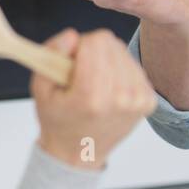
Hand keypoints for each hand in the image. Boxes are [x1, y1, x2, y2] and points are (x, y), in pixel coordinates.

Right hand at [31, 28, 157, 168]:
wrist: (80, 152)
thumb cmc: (59, 121)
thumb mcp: (40, 88)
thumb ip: (51, 55)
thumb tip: (71, 36)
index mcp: (92, 96)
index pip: (95, 41)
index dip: (78, 47)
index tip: (71, 65)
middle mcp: (121, 98)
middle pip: (110, 43)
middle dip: (92, 52)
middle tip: (82, 75)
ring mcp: (138, 100)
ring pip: (123, 52)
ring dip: (107, 60)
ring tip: (95, 83)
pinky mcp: (149, 100)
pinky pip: (133, 66)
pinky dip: (119, 71)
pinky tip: (108, 88)